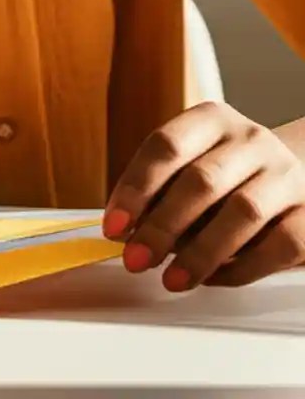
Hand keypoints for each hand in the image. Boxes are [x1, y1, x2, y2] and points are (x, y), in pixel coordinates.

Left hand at [104, 101, 304, 290]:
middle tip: (136, 259)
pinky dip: (242, 267)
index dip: (136, 189)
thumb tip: (127, 234)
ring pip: (243, 212)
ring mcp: (287, 174)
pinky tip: (213, 278)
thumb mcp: (188, 171)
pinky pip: (280, 244)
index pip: (166, 146)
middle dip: (162, 226)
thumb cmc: (226, 178)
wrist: (298, 175)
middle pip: (202, 181)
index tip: (113, 227)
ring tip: (171, 279)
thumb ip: (158, 196)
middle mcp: (251, 140)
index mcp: (211, 121)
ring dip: (200, 252)